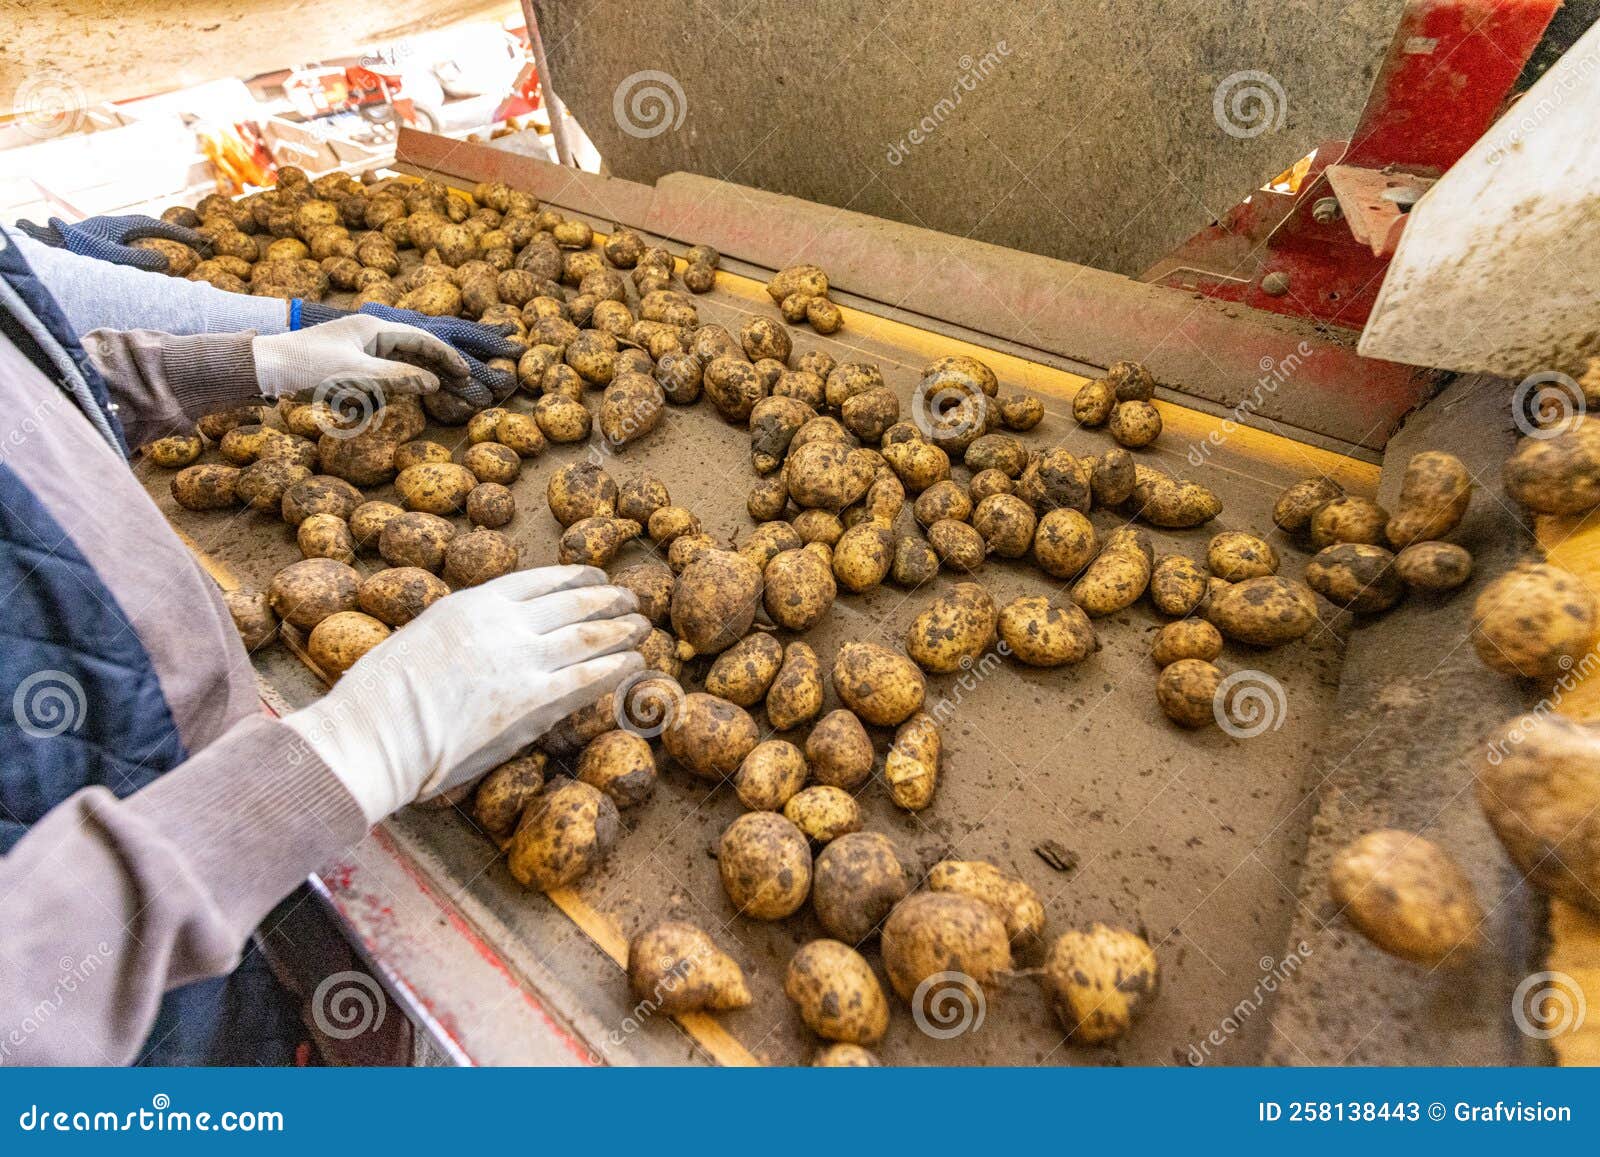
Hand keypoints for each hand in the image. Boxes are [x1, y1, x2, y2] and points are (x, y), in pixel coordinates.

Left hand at [15, 214, 211, 270]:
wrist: (49, 251)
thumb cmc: (77, 253)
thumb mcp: (110, 256)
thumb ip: (139, 258)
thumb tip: (166, 260)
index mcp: (119, 225)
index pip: (155, 225)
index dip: (178, 232)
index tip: (199, 239)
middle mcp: (114, 225)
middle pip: (150, 225)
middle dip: (172, 233)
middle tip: (194, 242)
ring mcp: (107, 232)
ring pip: (140, 232)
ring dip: (159, 238)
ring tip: (177, 247)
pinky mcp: (102, 241)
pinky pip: (132, 240)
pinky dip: (146, 244)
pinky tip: (150, 256)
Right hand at [283, 567, 648, 823]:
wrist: (376, 734)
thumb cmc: (380, 696)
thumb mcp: (421, 638)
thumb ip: (461, 633)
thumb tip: (484, 640)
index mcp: (472, 603)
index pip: (538, 580)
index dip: (573, 577)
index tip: (593, 576)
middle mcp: (503, 624)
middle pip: (571, 603)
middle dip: (606, 598)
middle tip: (631, 599)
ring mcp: (521, 661)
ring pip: (588, 636)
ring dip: (621, 629)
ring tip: (643, 626)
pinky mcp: (533, 703)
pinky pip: (588, 678)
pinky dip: (617, 667)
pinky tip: (635, 663)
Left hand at [297, 302, 521, 408]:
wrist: (265, 369)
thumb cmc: (309, 366)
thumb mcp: (358, 374)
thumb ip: (399, 378)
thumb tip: (435, 383)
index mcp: (373, 327)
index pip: (420, 339)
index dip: (446, 356)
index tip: (464, 373)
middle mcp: (367, 334)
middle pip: (410, 351)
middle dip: (430, 369)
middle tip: (457, 385)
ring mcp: (355, 349)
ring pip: (391, 369)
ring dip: (397, 386)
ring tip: (406, 397)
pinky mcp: (344, 366)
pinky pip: (372, 379)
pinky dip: (377, 392)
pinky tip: (367, 405)